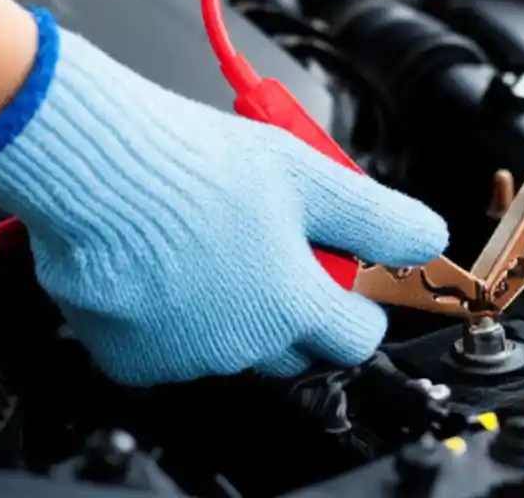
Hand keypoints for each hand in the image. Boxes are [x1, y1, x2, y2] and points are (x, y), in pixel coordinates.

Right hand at [0, 9, 447, 385]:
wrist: (97, 169)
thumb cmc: (195, 165)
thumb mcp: (309, 175)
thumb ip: (377, 217)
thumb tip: (427, 238)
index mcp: (292, 307)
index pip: (356, 337)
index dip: (357, 302)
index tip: (343, 274)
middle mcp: (242, 346)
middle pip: (294, 344)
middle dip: (293, 303)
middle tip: (267, 242)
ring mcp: (184, 357)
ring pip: (230, 345)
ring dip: (231, 307)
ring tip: (208, 240)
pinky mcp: (130, 357)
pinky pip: (169, 348)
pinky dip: (172, 317)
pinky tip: (165, 265)